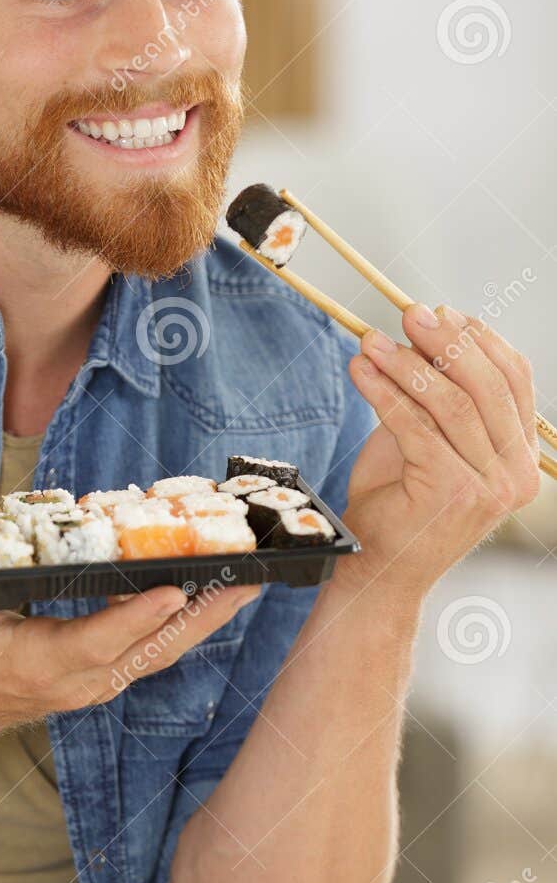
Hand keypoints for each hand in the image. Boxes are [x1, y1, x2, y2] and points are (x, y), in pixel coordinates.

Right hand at [0, 563, 261, 744]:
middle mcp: (81, 679)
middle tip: (246, 581)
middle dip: (202, 616)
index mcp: (41, 665)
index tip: (175, 589)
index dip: (136, 618)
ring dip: (207, 618)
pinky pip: (156, 648)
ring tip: (248, 582)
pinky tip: (213, 591)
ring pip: (163, 651)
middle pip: (152, 650)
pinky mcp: (107, 672)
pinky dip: (187, 620)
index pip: (97, 642)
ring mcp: (99, 680)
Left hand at [341, 301, 538, 601]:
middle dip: (445, 341)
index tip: (443, 314)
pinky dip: (381, 391)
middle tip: (409, 314)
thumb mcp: (428, 440)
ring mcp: (488, 487)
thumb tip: (427, 332)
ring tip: (370, 342)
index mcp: (522, 457)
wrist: (379, 569)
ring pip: (449, 402)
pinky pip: (413, 425)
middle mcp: (516, 474)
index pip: (515, 381)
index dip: (480, 340)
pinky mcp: (450, 493)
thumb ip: (438, 395)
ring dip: (405, 364)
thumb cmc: (401, 504)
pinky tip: (359, 371)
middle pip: (487, 385)